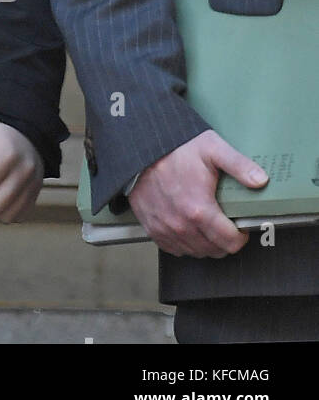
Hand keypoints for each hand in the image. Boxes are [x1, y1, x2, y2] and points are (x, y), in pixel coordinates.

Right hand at [127, 129, 267, 256]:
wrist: (138, 148)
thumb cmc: (175, 149)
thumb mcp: (211, 149)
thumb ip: (239, 165)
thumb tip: (262, 180)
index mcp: (199, 210)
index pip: (231, 243)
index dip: (240, 236)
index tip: (239, 225)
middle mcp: (181, 225)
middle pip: (215, 251)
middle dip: (224, 240)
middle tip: (223, 222)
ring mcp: (165, 229)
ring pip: (196, 252)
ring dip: (205, 243)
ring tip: (206, 223)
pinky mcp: (152, 228)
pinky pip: (175, 249)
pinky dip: (185, 243)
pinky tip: (188, 226)